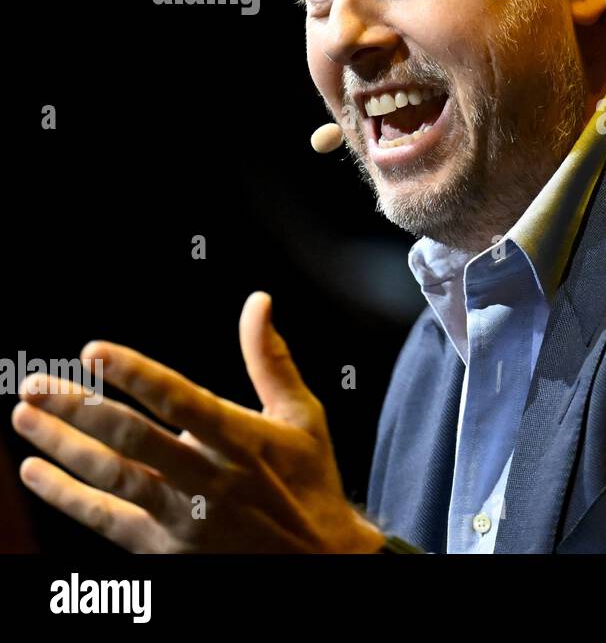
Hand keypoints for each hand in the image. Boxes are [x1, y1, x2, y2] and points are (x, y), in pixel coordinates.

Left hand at [10, 291, 386, 553]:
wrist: (321, 559)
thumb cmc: (309, 478)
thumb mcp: (302, 415)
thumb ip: (271, 358)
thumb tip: (258, 302)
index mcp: (243, 440)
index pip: (181, 401)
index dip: (136, 374)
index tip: (94, 350)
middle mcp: (210, 479)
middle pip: (133, 440)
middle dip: (79, 409)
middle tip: (35, 384)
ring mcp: (184, 518)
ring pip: (112, 477)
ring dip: (62, 447)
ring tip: (25, 417)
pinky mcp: (165, 548)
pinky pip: (106, 520)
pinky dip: (67, 497)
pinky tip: (35, 472)